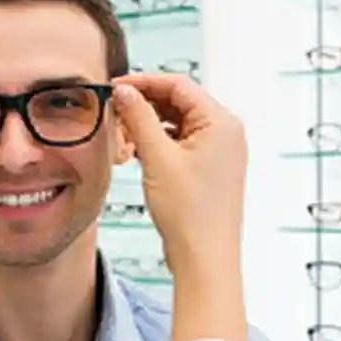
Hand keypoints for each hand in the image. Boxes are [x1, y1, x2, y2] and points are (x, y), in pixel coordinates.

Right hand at [111, 73, 247, 340]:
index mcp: (221, 123)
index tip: (115, 87)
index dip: (143, 82)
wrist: (204, 258)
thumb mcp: (157, 158)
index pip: (178, 85)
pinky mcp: (209, 170)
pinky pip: (181, 143)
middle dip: (144, 104)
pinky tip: (137, 153)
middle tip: (114, 112)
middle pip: (179, 102)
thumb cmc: (191, 215)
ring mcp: (219, 152)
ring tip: (123, 137)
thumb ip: (139, 118)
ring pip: (178, 123)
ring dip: (149, 125)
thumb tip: (124, 92)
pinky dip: (158, 143)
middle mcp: (225, 133)